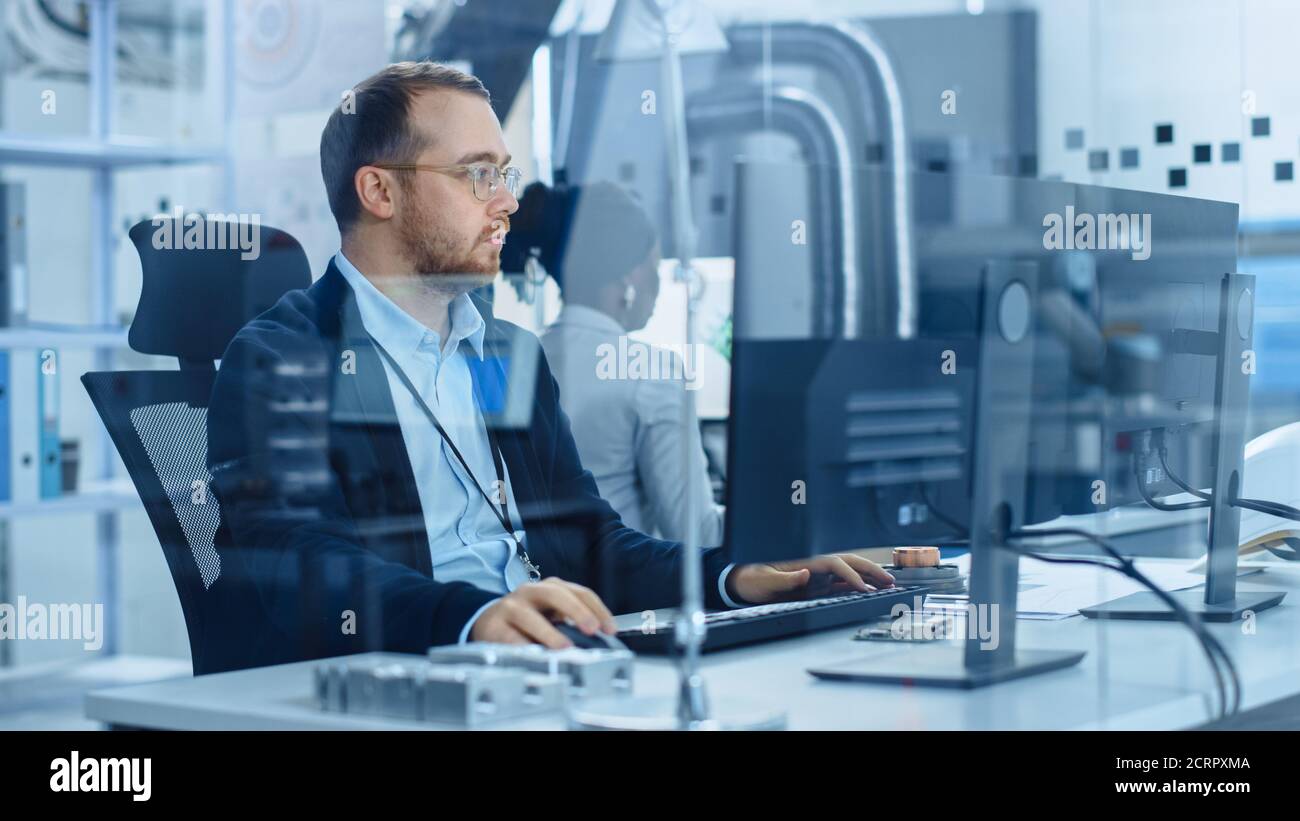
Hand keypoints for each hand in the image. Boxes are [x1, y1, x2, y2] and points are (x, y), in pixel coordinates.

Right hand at [469, 578, 617, 648]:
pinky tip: (536, 656)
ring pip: (530, 616)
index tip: (610, 629)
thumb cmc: (528, 619)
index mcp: (551, 587)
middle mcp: (531, 592)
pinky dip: (524, 647)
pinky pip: (511, 638)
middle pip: (556, 594)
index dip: (598, 609)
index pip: (580, 592)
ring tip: (565, 647)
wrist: (488, 621)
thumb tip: (599, 640)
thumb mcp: (551, 614)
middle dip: (577, 611)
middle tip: (592, 629)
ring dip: (550, 633)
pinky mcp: (494, 626)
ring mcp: (511, 607)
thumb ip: (571, 622)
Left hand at [727, 552, 895, 604]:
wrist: (742, 581)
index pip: (834, 564)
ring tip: (887, 584)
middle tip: (890, 581)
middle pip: (847, 562)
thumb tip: (805, 574)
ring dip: (868, 576)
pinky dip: (857, 585)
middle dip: (870, 570)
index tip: (863, 588)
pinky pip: (840, 583)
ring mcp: (816, 573)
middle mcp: (813, 563)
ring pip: (848, 571)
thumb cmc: (751, 579)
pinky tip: (869, 591)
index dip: (850, 575)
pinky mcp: (815, 583)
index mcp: (803, 558)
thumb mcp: (762, 580)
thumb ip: (783, 579)